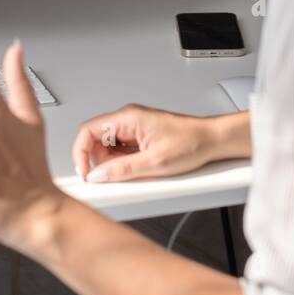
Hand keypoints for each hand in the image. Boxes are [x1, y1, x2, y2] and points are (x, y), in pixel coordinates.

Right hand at [72, 105, 222, 181]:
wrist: (212, 140)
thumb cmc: (191, 142)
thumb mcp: (154, 162)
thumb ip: (122, 170)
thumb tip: (98, 175)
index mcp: (128, 118)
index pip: (88, 130)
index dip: (80, 153)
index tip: (85, 172)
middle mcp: (128, 119)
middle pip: (95, 140)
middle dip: (99, 161)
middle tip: (112, 176)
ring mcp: (133, 127)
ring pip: (107, 147)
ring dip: (112, 163)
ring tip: (134, 171)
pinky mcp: (140, 136)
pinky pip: (121, 150)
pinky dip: (123, 162)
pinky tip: (139, 168)